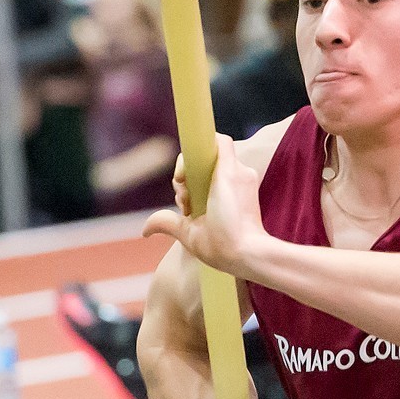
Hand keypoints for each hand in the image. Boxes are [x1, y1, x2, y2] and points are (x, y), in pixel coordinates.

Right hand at [143, 133, 266, 276]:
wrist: (253, 258)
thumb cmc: (225, 245)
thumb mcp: (191, 233)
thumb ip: (167, 222)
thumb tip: (146, 229)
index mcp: (227, 175)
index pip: (215, 141)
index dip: (192, 154)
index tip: (182, 178)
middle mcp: (240, 173)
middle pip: (209, 157)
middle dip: (189, 175)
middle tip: (185, 201)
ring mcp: (247, 182)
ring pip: (216, 169)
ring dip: (199, 184)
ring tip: (192, 209)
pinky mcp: (250, 193)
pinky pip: (227, 179)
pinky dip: (212, 189)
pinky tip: (203, 212)